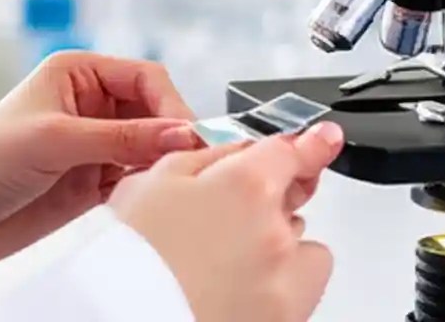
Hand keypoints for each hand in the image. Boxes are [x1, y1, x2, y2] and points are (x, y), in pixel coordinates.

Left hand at [0, 52, 200, 291]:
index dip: (171, 104)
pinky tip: (144, 197)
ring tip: (165, 181)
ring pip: (150, 146)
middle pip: (155, 111)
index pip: (146, 77)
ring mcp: (93, 144)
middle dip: (172, 133)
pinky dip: (146, 187)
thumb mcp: (56, 140)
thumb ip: (124, 138)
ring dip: (161, 162)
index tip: (189, 135)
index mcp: (77, 73)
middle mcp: (89, 103)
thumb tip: (184, 133)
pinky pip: (136, 179)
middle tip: (188, 161)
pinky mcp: (92, 182)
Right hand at [110, 123, 344, 321]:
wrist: (122, 318)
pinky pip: (305, 286)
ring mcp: (285, 278)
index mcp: (243, 186)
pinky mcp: (289, 315)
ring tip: (219, 266)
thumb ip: (203, 158)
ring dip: (273, 245)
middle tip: (222, 223)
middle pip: (293, 198)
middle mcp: (274, 230)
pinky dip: (283, 283)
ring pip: (300, 244)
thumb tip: (237, 151)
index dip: (309, 143)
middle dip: (268, 202)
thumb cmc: (125, 260)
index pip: (292, 152)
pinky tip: (241, 289)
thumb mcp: (149, 184)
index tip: (322, 140)